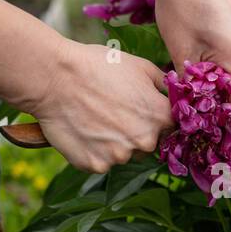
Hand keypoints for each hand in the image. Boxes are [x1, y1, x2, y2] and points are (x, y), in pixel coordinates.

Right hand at [30, 41, 172, 172]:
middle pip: (148, 143)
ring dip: (115, 143)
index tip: (139, 109)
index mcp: (160, 116)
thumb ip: (163, 84)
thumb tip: (176, 93)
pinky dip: (94, 150)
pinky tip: (83, 130)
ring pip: (124, 154)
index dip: (155, 117)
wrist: (54, 77)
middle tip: (112, 112)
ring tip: (95, 119)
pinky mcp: (95, 166)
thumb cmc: (97, 66)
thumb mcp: (140, 65)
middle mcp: (145, 141)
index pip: (171, 126)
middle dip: (136, 131)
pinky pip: (101, 161)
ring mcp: (120, 156)